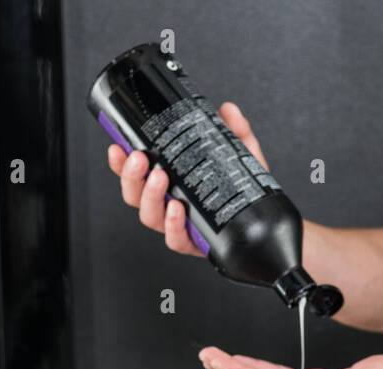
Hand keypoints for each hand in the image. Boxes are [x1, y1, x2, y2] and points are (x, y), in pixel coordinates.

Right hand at [106, 102, 269, 256]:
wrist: (265, 225)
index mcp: (171, 185)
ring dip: (150, 197)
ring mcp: (179, 227)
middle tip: (141, 159)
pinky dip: (173, 226)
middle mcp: (169, 206)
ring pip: (149, 217)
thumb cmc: (244, 193)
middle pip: (135, 196)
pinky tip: (177, 210)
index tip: (117, 147)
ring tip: (160, 178)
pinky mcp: (195, 244)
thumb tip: (228, 110)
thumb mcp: (241, 157)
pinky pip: (176, 241)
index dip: (120, 164)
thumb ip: (235, 133)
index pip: (137, 175)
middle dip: (131, 177)